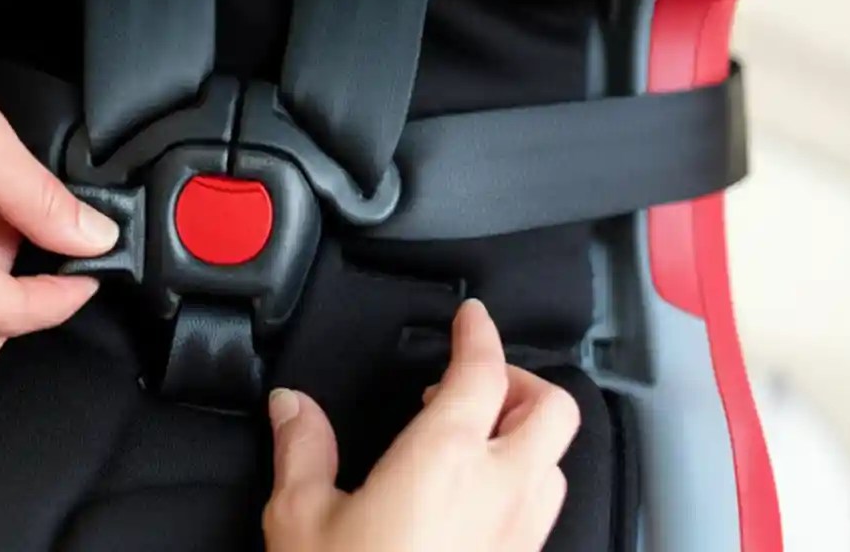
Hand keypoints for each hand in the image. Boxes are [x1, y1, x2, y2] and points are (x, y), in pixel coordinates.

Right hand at [262, 299, 579, 551]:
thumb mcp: (302, 519)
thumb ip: (302, 449)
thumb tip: (293, 407)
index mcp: (444, 456)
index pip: (483, 370)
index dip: (480, 334)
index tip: (471, 319)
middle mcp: (498, 489)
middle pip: (552, 407)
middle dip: (522, 381)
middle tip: (476, 381)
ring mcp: (518, 533)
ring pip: (556, 460)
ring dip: (528, 434)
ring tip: (478, 437)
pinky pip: (543, 507)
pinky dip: (523, 481)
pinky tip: (478, 497)